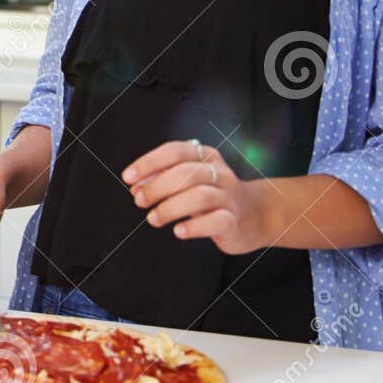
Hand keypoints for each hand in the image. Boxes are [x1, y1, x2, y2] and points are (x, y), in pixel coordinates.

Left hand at [126, 139, 271, 254]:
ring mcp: (229, 196)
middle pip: (185, 173)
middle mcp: (219, 172)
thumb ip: (163, 179)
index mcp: (206, 156)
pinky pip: (215, 221)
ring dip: (170, 208)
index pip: (175, 151)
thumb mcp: (188, 181)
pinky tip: (178, 231)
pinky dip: (194, 226)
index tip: (128, 178)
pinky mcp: (234, 220)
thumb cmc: (213, 196)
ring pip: (199, 196)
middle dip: (156, 187)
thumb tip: (135, 187)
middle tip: (138, 201)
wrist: (254, 215)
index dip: (148, 163)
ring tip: (152, 219)